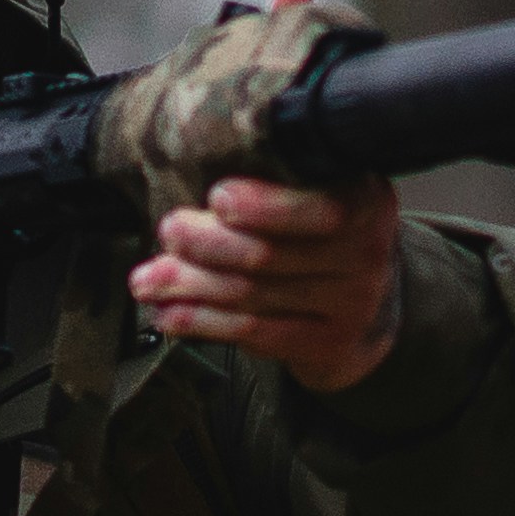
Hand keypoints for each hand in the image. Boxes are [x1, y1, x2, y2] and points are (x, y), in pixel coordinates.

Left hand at [131, 162, 404, 390]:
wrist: (366, 301)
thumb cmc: (322, 232)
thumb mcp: (320, 191)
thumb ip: (277, 181)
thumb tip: (195, 171)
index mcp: (364, 202)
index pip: (316, 208)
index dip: (265, 206)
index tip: (219, 198)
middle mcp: (364, 254)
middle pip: (271, 253)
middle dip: (206, 243)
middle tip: (168, 231)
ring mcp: (349, 304)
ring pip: (252, 294)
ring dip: (190, 286)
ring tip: (148, 280)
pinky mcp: (323, 343)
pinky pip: (253, 331)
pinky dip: (202, 322)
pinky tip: (170, 314)